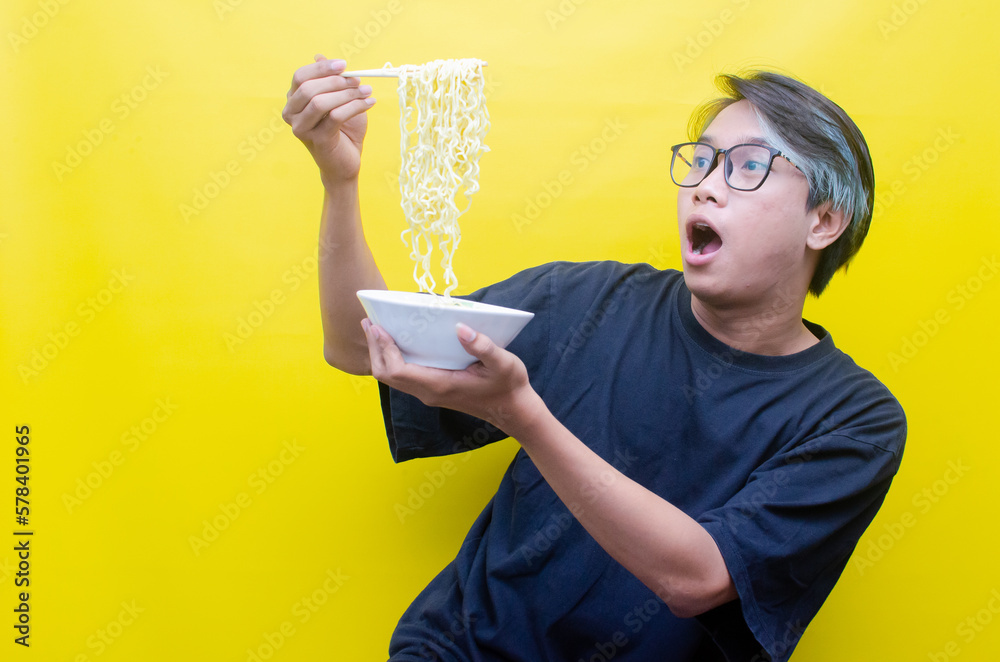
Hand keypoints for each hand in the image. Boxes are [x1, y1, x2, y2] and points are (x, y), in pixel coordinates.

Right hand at [283, 55, 374, 186]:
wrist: (346, 163)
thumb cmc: (343, 130)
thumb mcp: (338, 100)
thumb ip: (329, 80)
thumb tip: (320, 56)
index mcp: (293, 101)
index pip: (300, 77)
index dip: (321, 68)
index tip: (344, 65)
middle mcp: (292, 115)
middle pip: (308, 88)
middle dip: (336, 81)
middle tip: (358, 80)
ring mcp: (302, 129)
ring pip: (321, 103)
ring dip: (347, 94)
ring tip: (366, 91)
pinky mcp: (318, 141)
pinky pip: (336, 117)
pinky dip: (356, 106)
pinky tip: (370, 102)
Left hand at [362, 320, 545, 436]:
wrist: (513, 411)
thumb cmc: (509, 386)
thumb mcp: (503, 363)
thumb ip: (483, 346)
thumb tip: (460, 327)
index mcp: (440, 385)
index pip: (398, 371)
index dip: (384, 349)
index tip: (378, 327)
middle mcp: (429, 392)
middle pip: (387, 375)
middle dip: (375, 349)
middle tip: (369, 322)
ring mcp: (429, 393)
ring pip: (392, 377)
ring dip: (381, 354)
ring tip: (375, 329)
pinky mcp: (432, 390)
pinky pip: (402, 377)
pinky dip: (392, 359)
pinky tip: (394, 343)